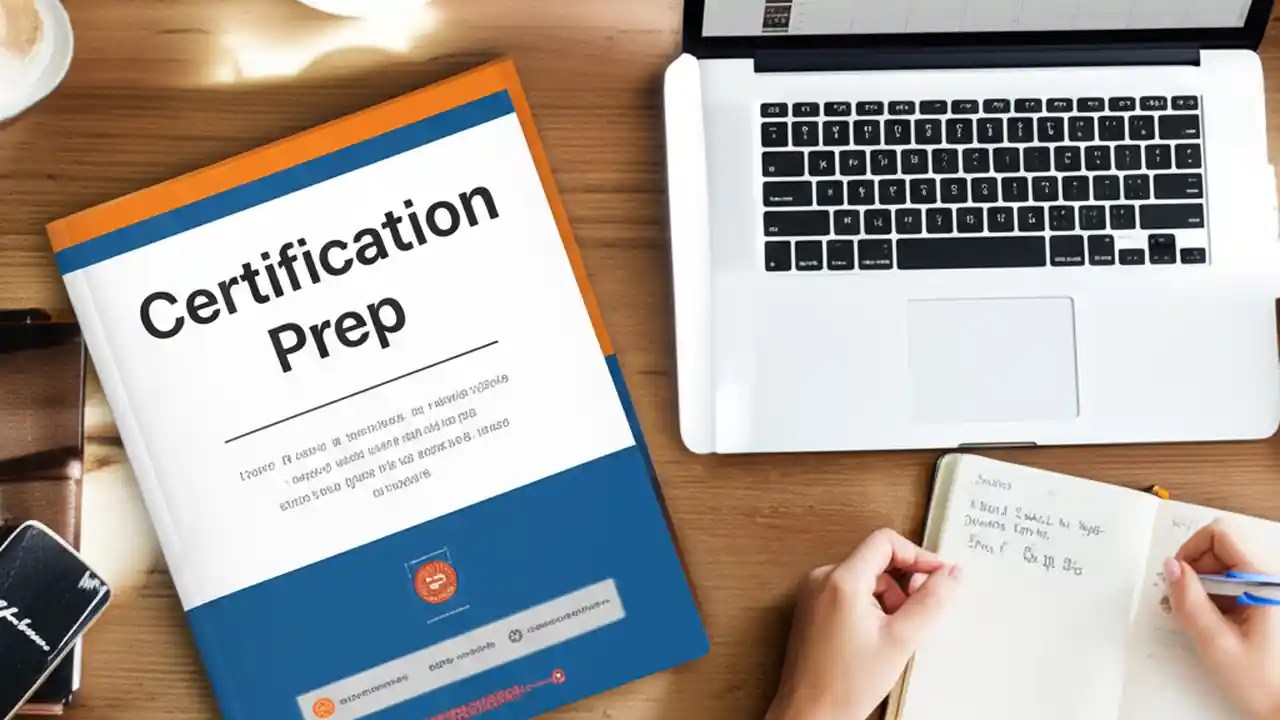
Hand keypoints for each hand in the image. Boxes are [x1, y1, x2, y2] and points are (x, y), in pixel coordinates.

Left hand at [767, 528, 962, 719]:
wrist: (810, 713)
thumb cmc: (846, 683)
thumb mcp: (901, 640)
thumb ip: (931, 602)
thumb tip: (952, 573)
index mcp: (840, 579)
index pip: (884, 541)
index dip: (917, 555)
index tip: (937, 575)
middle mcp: (821, 579)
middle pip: (876, 560)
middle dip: (903, 585)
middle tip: (915, 617)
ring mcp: (813, 593)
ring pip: (865, 578)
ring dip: (888, 599)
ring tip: (892, 635)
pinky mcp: (812, 607)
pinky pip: (850, 592)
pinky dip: (870, 607)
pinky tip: (875, 637)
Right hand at [1165, 520, 1279, 719]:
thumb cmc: (1266, 685)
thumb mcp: (1217, 643)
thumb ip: (1190, 601)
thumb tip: (1171, 567)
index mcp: (1267, 582)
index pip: (1221, 534)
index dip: (1192, 550)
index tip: (1179, 577)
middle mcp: (1273, 579)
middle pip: (1222, 547)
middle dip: (1195, 571)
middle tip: (1184, 603)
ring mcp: (1272, 590)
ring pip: (1227, 565)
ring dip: (1205, 587)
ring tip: (1201, 619)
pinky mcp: (1270, 601)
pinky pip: (1237, 582)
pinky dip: (1218, 597)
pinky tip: (1216, 623)